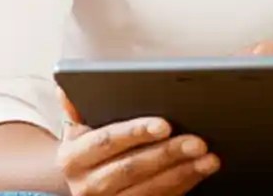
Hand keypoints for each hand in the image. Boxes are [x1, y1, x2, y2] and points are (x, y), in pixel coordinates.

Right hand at [57, 90, 218, 194]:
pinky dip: (183, 185)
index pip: (107, 141)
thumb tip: (65, 86)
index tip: (165, 125)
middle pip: (132, 168)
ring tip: (208, 158)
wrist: (83, 188)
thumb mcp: (76, 131)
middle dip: (167, 154)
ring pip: (149, 190)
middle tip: (198, 141)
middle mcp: (86, 186)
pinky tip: (200, 171)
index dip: (136, 132)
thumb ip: (76, 108)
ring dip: (182, 173)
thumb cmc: (89, 151)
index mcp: (73, 158)